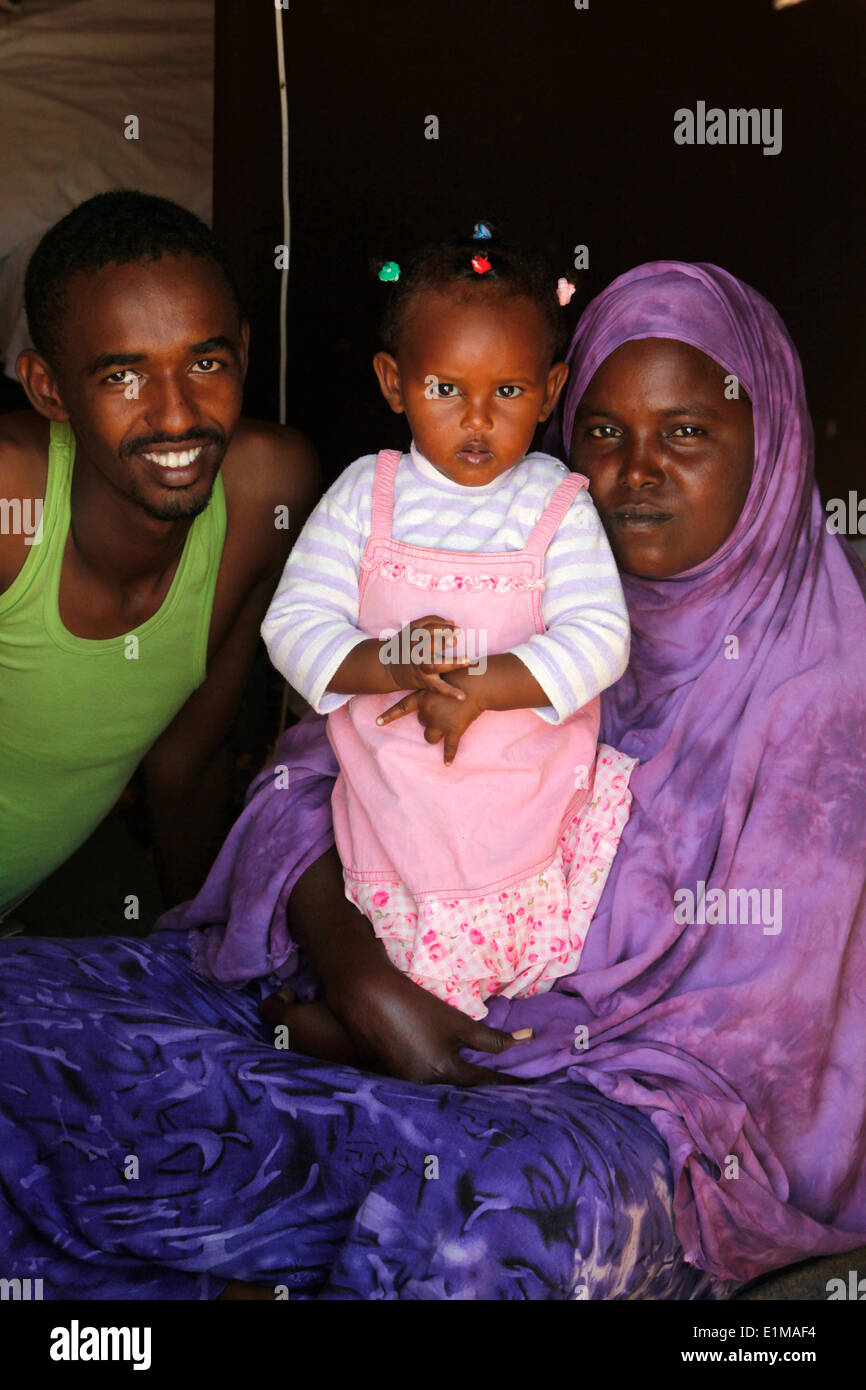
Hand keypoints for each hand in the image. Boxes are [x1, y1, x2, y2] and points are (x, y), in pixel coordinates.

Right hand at [327, 951, 532, 1085]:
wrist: (367, 996)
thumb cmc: (414, 1005)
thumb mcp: (456, 1022)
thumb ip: (491, 1038)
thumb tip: (528, 1039)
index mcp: (443, 1072)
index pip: (485, 1083)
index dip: (509, 1084)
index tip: (531, 1090)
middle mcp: (425, 1087)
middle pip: (464, 1094)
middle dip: (486, 1094)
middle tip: (511, 1094)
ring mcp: (406, 1085)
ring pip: (444, 1092)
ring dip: (463, 1091)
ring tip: (486, 1090)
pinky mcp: (394, 1078)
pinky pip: (425, 1087)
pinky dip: (441, 1084)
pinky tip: (451, 1079)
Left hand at [377, 684, 483, 762]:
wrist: (478, 683)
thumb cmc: (462, 676)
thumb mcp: (441, 677)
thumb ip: (434, 687)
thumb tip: (432, 689)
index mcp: (423, 697)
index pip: (401, 708)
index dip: (389, 716)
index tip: (377, 722)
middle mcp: (427, 711)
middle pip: (421, 722)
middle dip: (429, 720)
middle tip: (443, 711)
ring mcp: (439, 722)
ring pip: (429, 736)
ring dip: (435, 735)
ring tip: (446, 728)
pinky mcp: (453, 730)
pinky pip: (449, 747)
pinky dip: (449, 755)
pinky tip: (447, 763)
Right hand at [380, 614, 470, 699]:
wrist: (387, 669)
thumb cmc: (406, 645)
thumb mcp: (412, 630)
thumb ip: (432, 622)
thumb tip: (453, 623)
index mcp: (414, 638)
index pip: (428, 630)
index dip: (442, 629)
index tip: (458, 629)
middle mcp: (416, 652)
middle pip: (428, 646)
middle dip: (441, 643)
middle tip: (454, 640)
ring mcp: (419, 668)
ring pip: (434, 665)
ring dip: (451, 663)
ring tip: (467, 661)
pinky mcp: (423, 682)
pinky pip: (437, 688)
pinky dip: (450, 693)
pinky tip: (462, 696)